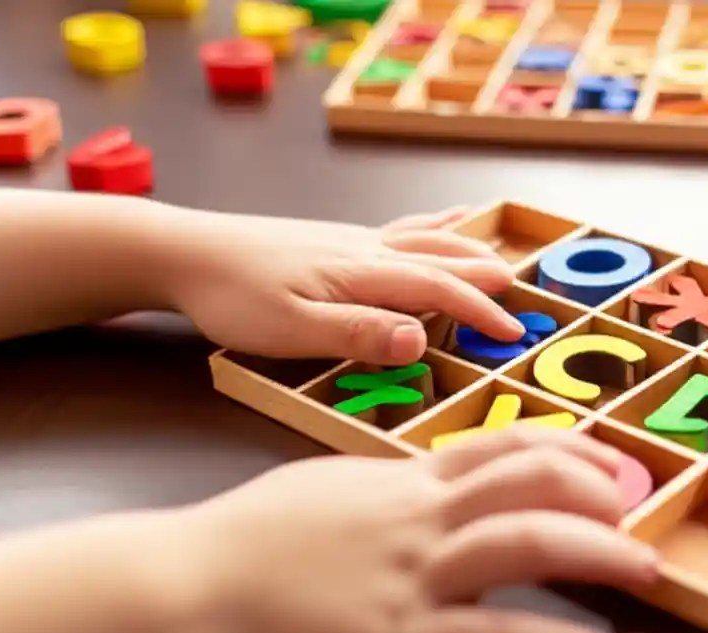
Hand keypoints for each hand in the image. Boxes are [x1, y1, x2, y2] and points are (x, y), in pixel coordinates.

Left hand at [160, 205, 524, 364]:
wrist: (184, 250)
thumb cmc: (231, 297)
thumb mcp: (290, 330)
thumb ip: (357, 334)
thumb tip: (419, 337)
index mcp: (361, 276)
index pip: (437, 291)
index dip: (479, 312)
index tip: (513, 334)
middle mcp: (365, 251)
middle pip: (439, 258)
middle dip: (484, 276)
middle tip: (523, 293)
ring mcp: (349, 241)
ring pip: (423, 239)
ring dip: (464, 247)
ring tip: (497, 252)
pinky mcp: (332, 239)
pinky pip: (397, 229)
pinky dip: (429, 225)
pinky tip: (438, 220)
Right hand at [178, 428, 659, 632]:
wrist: (187, 585)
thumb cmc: (244, 538)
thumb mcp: (325, 486)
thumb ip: (383, 484)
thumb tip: (420, 483)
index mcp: (399, 477)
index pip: (502, 445)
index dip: (567, 450)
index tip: (606, 461)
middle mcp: (417, 513)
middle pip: (530, 480)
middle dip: (599, 491)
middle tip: (637, 511)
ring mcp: (411, 572)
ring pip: (526, 542)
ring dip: (598, 553)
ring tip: (644, 569)